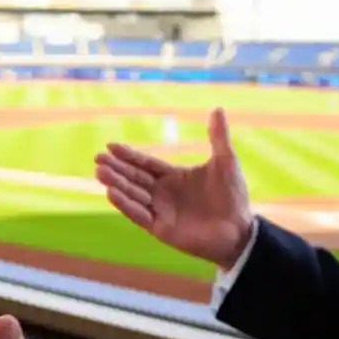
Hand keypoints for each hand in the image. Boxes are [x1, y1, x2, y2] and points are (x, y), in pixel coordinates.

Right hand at [95, 107, 254, 268]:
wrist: (240, 230)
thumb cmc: (233, 196)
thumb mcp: (225, 161)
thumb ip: (218, 137)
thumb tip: (217, 108)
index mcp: (173, 176)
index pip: (145, 163)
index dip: (129, 155)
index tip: (111, 146)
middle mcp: (163, 193)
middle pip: (134, 178)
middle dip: (117, 168)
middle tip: (98, 158)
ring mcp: (161, 211)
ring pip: (133, 195)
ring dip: (117, 184)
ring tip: (100, 172)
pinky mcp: (161, 228)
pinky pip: (139, 215)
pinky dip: (125, 204)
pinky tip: (112, 193)